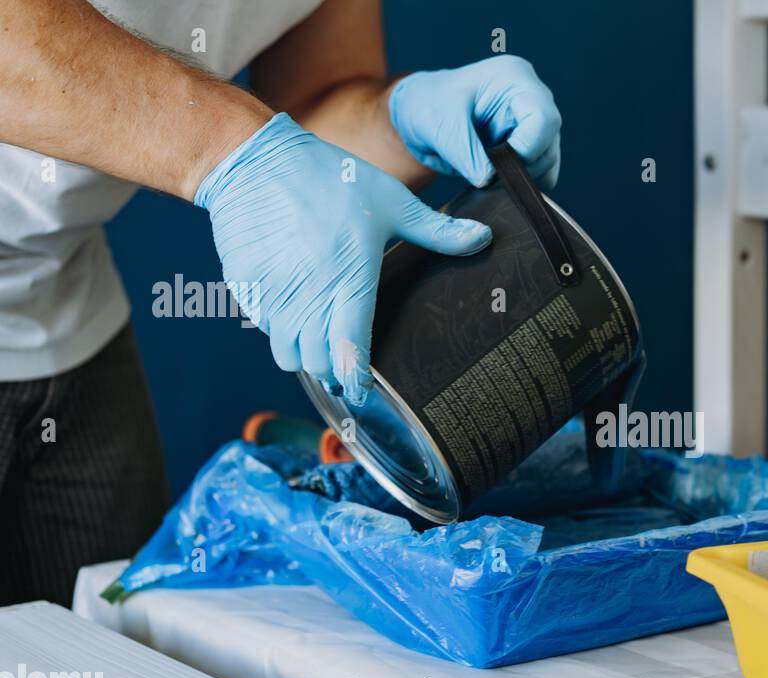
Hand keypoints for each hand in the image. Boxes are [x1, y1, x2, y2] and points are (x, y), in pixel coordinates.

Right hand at [194, 113, 491, 404]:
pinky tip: (296, 313)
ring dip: (305, 356)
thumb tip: (483, 239)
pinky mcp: (247, 289)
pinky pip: (265, 328)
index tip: (365, 390)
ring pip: (287, 354)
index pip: (351, 354)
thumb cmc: (328, 178)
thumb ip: (436, 230)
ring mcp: (273, 296)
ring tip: (322, 344)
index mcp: (348, 281)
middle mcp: (309, 296)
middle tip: (348, 367)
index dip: (358, 381)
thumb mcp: (391, 201)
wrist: (254, 160)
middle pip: (318, 365)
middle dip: (335, 373)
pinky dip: (281, 330)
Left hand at [388, 55, 561, 188]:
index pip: (544, 119)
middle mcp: (531, 96)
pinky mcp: (529, 142)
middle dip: (520, 165)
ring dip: (517, 174)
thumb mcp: (441, 127)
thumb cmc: (428, 105)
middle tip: (486, 169)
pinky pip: (540, 172)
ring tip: (484, 167)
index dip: (527, 149)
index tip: (498, 163)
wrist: (421, 114)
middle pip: (548, 142)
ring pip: (547, 161)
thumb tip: (489, 179)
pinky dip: (518, 180)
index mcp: (514, 78)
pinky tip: (494, 172)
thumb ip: (467, 153)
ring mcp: (532, 120)